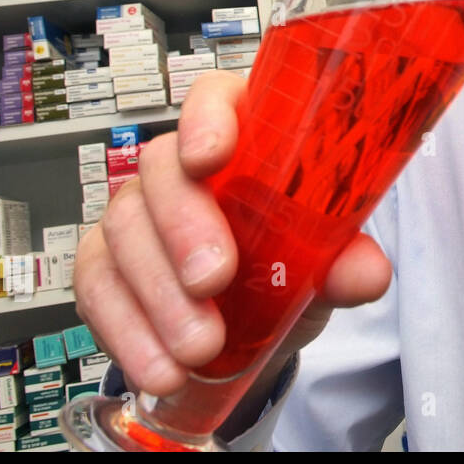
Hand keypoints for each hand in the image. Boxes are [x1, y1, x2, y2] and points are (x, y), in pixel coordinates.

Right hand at [73, 70, 393, 397]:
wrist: (253, 332)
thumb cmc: (288, 268)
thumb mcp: (325, 265)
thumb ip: (346, 262)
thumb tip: (366, 272)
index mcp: (244, 140)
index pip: (216, 98)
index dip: (208, 118)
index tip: (211, 156)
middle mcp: (181, 166)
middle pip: (162, 166)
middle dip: (184, 225)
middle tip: (214, 280)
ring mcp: (137, 210)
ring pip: (125, 229)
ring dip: (161, 294)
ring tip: (200, 345)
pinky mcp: (104, 262)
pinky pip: (98, 286)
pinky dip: (128, 331)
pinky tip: (162, 366)